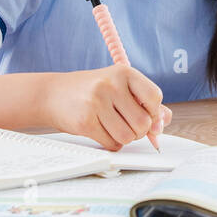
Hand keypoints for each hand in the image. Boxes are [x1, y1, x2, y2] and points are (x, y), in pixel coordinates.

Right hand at [44, 66, 172, 151]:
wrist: (53, 94)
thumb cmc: (91, 91)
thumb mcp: (119, 87)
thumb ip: (145, 102)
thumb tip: (164, 122)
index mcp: (124, 72)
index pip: (154, 97)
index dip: (154, 113)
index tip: (146, 116)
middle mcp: (111, 84)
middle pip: (143, 122)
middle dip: (138, 130)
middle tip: (126, 124)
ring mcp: (97, 102)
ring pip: (128, 137)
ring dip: (124, 138)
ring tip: (113, 127)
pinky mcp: (85, 121)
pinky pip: (112, 144)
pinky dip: (111, 143)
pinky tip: (102, 131)